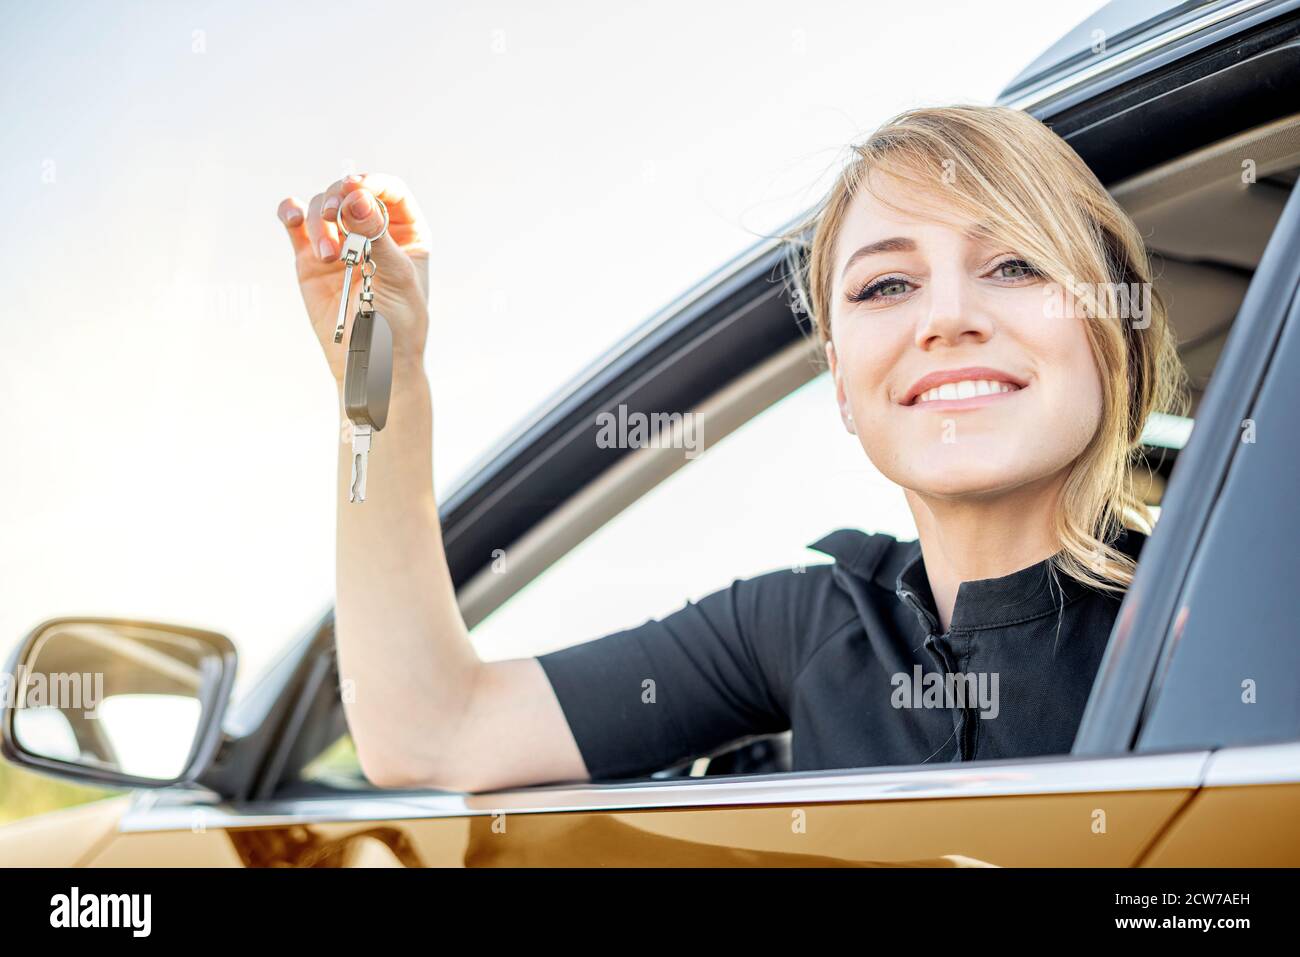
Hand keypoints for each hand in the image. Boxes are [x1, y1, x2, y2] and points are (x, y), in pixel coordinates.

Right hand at [277, 173, 430, 383]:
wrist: (370, 362)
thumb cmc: (397, 325)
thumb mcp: (396, 279)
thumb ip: (377, 238)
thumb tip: (357, 197)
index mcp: (406, 233)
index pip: (390, 192)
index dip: (372, 184)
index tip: (355, 189)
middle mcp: (372, 231)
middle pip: (349, 192)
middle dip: (338, 198)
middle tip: (332, 215)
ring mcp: (340, 242)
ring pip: (321, 206)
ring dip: (318, 222)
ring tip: (329, 257)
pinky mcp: (311, 257)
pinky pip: (296, 224)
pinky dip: (290, 213)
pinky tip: (291, 216)